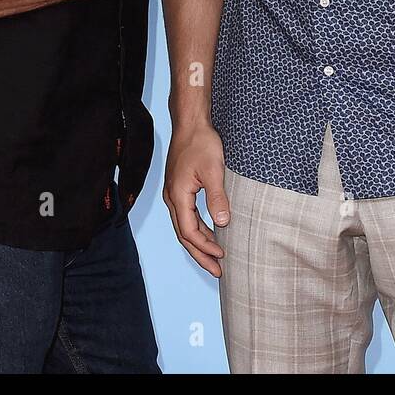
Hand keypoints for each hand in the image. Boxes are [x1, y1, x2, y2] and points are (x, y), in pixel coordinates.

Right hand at [163, 121, 229, 276]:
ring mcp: (174, 194)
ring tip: (216, 256)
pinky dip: (198, 229)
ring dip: (199, 243)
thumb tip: (223, 224)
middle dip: (200, 254)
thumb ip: (217, 198)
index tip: (222, 256)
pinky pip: (186, 216)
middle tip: (217, 271)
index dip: (205, 247)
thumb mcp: (213, 171)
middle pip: (184, 235)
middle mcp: (172, 198)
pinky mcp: (179, 188)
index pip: (189, 232)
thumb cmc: (201, 143)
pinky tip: (210, 233)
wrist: (190, 123)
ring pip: (184, 227)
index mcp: (178, 196)